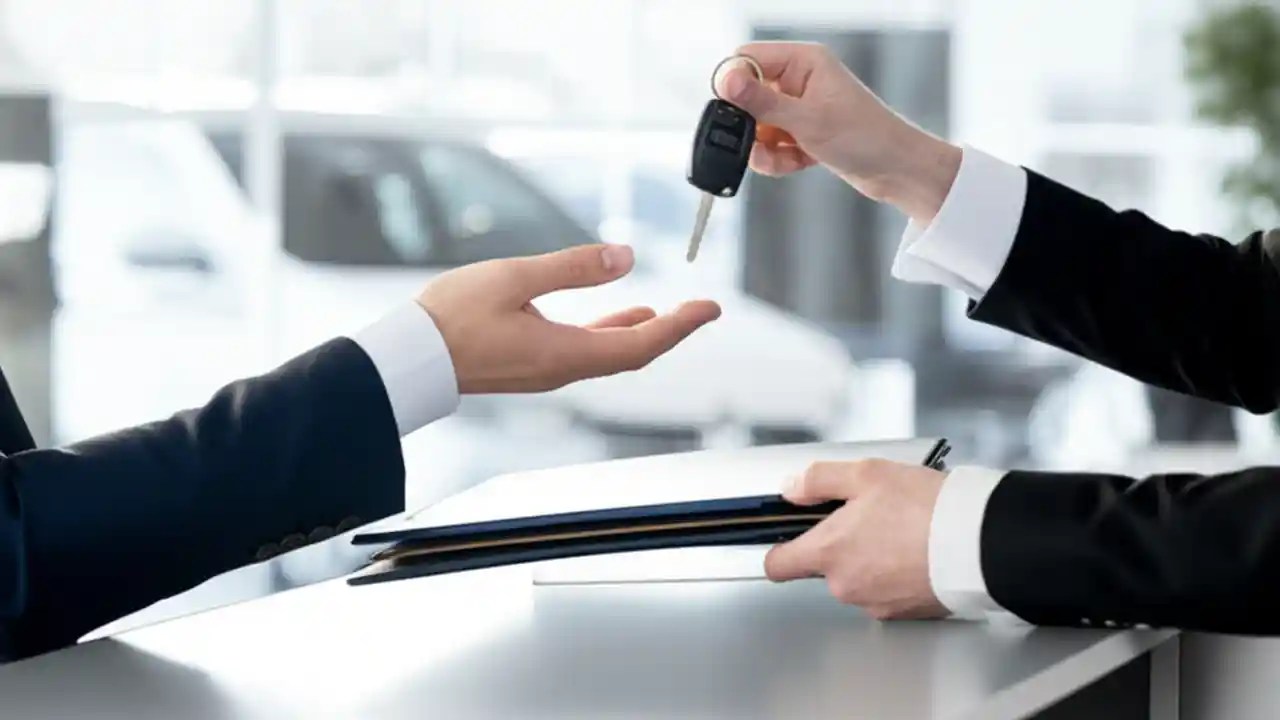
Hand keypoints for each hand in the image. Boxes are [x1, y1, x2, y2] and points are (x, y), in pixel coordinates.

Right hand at [417, 244, 720, 393]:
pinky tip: (614, 318)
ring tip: (664, 313)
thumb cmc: (450, 319)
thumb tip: (623, 257)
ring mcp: (546, 370)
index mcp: (565, 353)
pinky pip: (585, 352)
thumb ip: (571, 268)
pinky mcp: (531, 365)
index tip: (709, 309)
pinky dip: (610, 334)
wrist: (407, 360)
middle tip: (701, 311)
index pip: (641, 345)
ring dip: (641, 332)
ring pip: (609, 354)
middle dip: (671, 330)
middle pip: (633, 354)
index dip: (680, 326)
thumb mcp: (514, 278)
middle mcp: (562, 370)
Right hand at [716, 42, 960, 222]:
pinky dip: (779, 158)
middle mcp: (800, 80)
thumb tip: (725, 82)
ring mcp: (801, 107)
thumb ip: (761, 102)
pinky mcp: (804, 132)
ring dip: (765, 148)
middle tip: (761, 144)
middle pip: (749, 96)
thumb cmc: (865, 138)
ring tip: (784, 158)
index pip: (749, 58)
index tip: (734, 113)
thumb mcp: (806, 120)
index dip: (734, 85)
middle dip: (751, 127)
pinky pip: (772, 143)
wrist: (896, 171)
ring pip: (758, 126)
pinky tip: (798, 163)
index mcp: (804, 61)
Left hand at [765, 459, 948, 619]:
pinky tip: (914, 551)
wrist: (979, 543)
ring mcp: (875, 603)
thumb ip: (818, 480)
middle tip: (868, 516)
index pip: (777, 566)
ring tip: (899, 530)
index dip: (779, 549)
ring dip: (869, 559)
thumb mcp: (866, 473)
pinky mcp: (905, 613)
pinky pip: (886, 591)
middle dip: (840, 544)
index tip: (787, 537)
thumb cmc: (925, 507)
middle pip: (824, 568)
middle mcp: (846, 586)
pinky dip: (894, 574)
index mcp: (828, 552)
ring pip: (857, 579)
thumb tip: (791, 489)